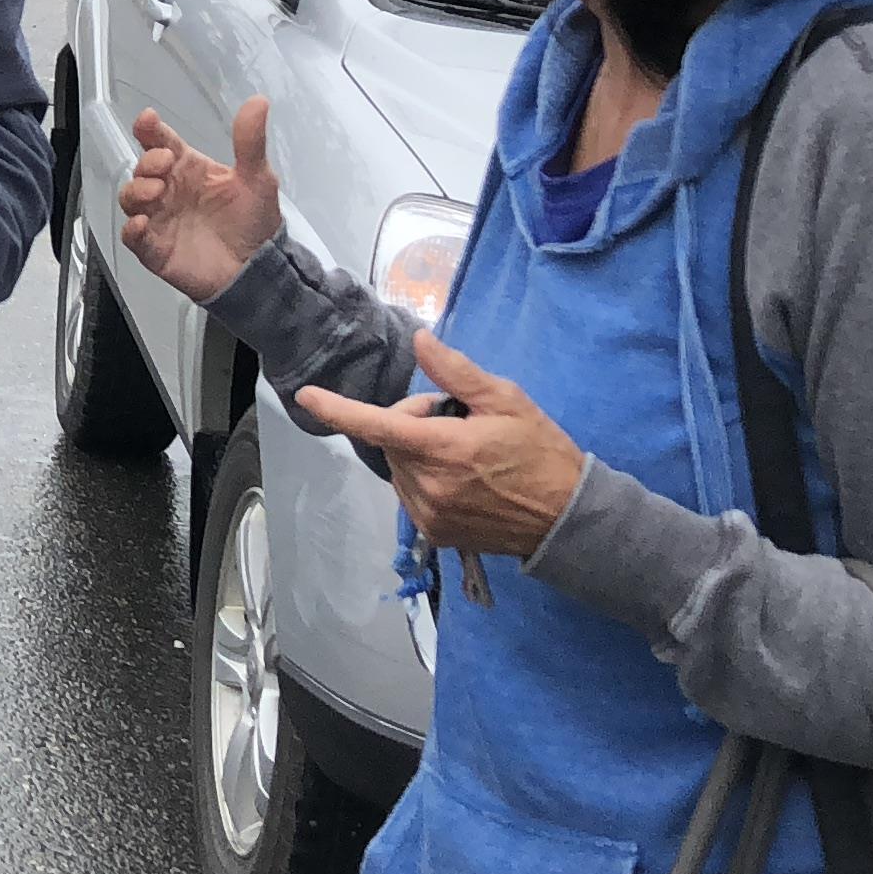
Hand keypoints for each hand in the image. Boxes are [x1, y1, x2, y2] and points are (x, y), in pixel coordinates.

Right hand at [115, 100, 281, 301]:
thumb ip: (250, 142)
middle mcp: (169, 191)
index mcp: (188, 169)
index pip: (160, 142)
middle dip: (146, 162)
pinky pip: (133, 237)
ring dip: (136, 190)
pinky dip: (132, 230)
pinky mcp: (155, 249)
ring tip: (156, 191)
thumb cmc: (252, 222)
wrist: (258, 268)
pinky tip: (141, 224)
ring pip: (130, 198)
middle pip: (141, 168)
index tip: (148, 120)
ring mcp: (159, 219)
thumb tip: (258, 102)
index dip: (149, 129)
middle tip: (165, 164)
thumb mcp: (257, 178)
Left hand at [294, 330, 585, 558]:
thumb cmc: (540, 452)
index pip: (377, 425)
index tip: (306, 396)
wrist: (566, 518)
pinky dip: (426, 478)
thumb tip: (420, 341)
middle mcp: (428, 485)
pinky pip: (412, 493)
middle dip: (416, 422)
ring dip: (419, 452)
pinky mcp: (435, 533)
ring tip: (467, 454)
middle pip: (393, 439)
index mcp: (442, 448)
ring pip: (401, 466)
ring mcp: (429, 514)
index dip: (337, 409)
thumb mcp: (506, 400)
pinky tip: (464, 479)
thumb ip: (457, 373)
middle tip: (460, 421)